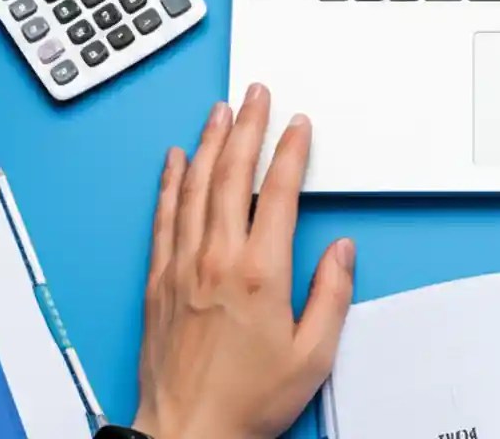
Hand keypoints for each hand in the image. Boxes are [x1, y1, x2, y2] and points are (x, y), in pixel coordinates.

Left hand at [133, 84, 355, 438]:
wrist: (188, 431)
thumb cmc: (249, 399)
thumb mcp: (314, 354)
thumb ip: (332, 295)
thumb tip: (340, 249)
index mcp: (261, 274)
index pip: (277, 193)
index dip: (290, 152)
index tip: (298, 125)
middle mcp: (217, 260)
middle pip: (231, 175)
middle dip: (246, 127)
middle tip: (256, 95)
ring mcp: (182, 267)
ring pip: (194, 187)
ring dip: (209, 143)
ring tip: (219, 110)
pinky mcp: (158, 281)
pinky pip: (164, 217)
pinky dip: (169, 183)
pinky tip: (175, 160)